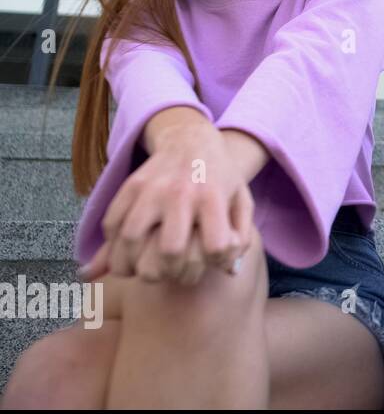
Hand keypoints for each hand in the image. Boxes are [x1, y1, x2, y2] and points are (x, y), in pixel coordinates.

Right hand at [81, 118, 254, 281]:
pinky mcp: (129, 186)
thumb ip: (242, 237)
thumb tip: (229, 272)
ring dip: (132, 263)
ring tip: (139, 269)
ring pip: (130, 239)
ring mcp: (151, 189)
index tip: (212, 259)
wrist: (192, 140)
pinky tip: (126, 248)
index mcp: (213, 198)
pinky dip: (113, 243)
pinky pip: (111, 223)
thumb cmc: (221, 178)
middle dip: (170, 271)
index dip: (215, 261)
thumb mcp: (242, 201)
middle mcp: (181, 194)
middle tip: (170, 273)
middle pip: (169, 250)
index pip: (214, 246)